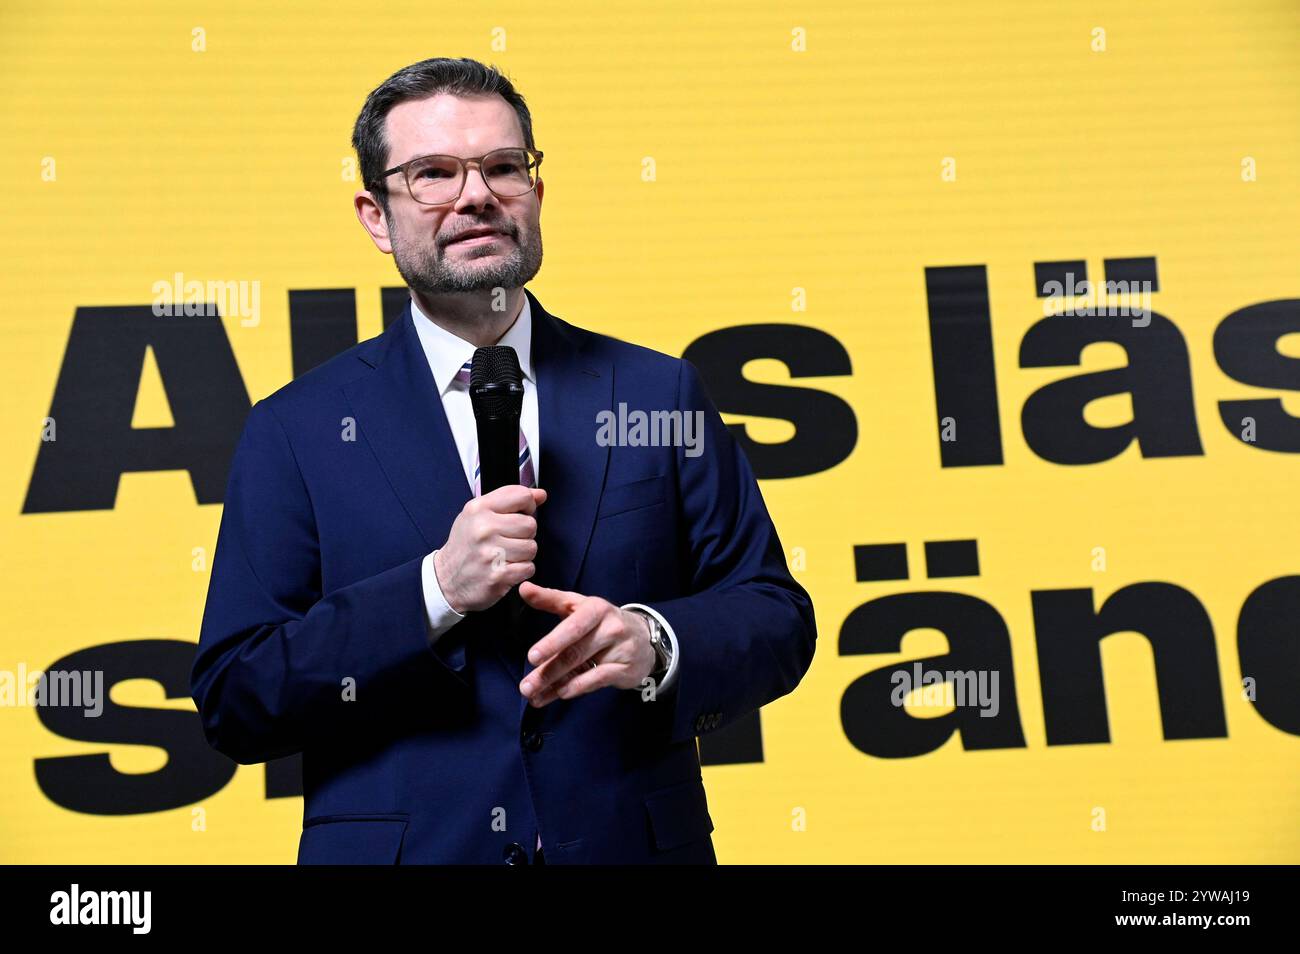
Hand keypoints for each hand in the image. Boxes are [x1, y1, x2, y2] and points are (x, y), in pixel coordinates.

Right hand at [433, 485, 546, 612]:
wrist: (445, 579)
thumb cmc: (465, 545)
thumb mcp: (478, 514)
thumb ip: (509, 500)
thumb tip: (541, 494)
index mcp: (479, 509)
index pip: (522, 496)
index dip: (527, 506)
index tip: (520, 515)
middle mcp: (483, 528)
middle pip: (530, 524)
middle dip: (525, 534)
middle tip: (508, 540)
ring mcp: (490, 553)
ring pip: (531, 547)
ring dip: (523, 554)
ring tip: (506, 555)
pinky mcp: (498, 575)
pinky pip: (528, 568)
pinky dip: (521, 571)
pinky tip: (506, 569)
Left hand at [516, 582, 656, 705]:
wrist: (642, 637)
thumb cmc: (601, 621)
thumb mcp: (579, 606)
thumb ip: (550, 599)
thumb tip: (524, 588)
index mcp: (596, 609)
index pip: (573, 626)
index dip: (552, 642)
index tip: (531, 657)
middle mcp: (611, 627)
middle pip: (574, 652)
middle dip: (547, 671)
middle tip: (526, 686)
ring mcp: (620, 649)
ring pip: (583, 668)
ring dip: (555, 684)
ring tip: (533, 694)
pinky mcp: (625, 669)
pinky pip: (598, 680)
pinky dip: (577, 688)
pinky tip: (561, 694)